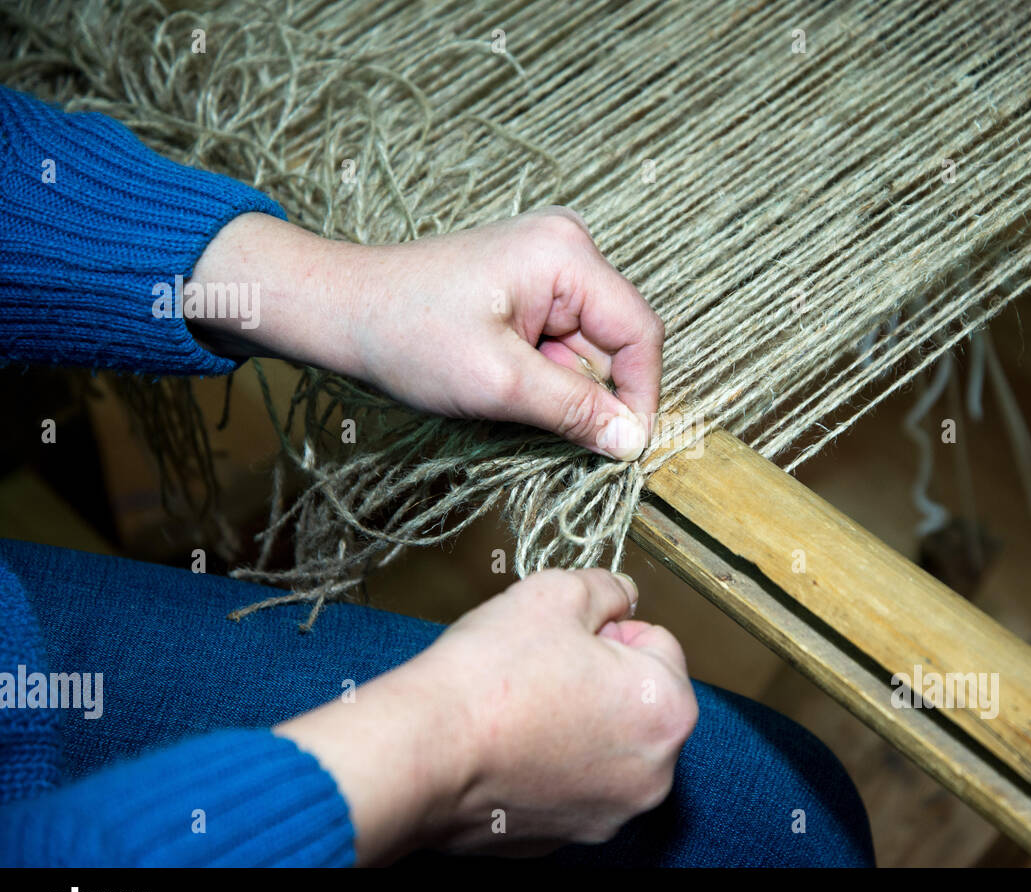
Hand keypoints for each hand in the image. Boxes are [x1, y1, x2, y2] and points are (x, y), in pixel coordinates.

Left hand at [189, 208, 663, 459]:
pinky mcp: (528, 287)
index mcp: (567, 255)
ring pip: (587, 350)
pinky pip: (560, 344)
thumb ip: (574, 411)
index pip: (639, 333)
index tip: (623, 450)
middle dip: (588, 392)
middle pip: (614, 341)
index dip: (640, 396)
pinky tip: (502, 384)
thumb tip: (633, 443)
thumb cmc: (407, 335)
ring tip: (505, 397)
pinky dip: (541, 377)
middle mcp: (567, 249)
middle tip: (544, 427)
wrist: (338, 311)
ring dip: (559, 388)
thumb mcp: (498, 384)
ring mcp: (547, 266)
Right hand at [275, 568, 697, 863]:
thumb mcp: (556, 593)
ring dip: (576, 724)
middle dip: (599, 679)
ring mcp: (608, 815)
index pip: (659, 644)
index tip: (564, 638)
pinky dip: (547, 766)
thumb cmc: (490, 675)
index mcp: (667, 710)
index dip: (608, 629)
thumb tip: (622, 594)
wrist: (421, 753)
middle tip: (541, 668)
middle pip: (636, 701)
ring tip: (520, 709)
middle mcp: (653, 774)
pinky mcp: (562, 839)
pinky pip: (568, 786)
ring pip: (604, 747)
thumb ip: (607, 588)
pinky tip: (507, 748)